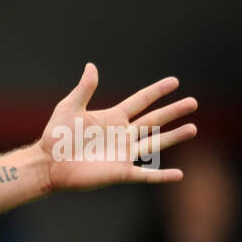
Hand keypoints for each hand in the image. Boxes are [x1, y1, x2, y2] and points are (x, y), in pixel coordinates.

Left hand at [39, 63, 197, 192]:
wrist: (47, 164)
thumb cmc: (55, 137)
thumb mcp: (69, 108)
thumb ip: (84, 89)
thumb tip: (91, 66)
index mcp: (112, 118)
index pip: (140, 101)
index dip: (157, 91)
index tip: (175, 81)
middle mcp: (121, 135)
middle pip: (153, 120)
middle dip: (173, 111)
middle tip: (193, 102)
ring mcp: (122, 154)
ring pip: (155, 143)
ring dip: (174, 136)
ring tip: (194, 128)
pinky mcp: (120, 172)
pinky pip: (146, 175)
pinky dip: (162, 175)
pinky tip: (179, 174)